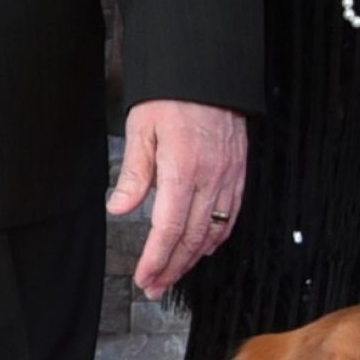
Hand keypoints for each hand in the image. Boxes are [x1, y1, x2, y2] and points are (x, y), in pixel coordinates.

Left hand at [109, 100, 246, 297]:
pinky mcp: (238, 172)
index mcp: (183, 171)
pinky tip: (202, 248)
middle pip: (191, 238)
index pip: (168, 230)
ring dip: (192, 259)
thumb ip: (134, 174)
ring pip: (213, 231)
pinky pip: (230, 214)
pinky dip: (216, 237)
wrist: (207, 70)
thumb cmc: (171, 97)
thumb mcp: (141, 130)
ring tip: (173, 275)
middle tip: (154, 288)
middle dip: (172, 268)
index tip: (144, 278)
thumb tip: (120, 209)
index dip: (156, 260)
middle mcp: (211, 179)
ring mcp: (229, 177)